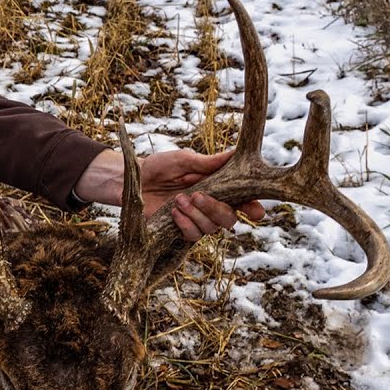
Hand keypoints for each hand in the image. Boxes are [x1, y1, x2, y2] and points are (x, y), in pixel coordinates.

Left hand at [142, 149, 264, 240]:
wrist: (133, 181)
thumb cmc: (160, 167)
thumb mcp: (184, 160)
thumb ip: (209, 163)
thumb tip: (235, 153)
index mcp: (219, 187)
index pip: (244, 200)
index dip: (254, 207)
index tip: (256, 210)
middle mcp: (211, 206)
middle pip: (230, 219)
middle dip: (217, 209)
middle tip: (197, 195)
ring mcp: (197, 220)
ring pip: (213, 228)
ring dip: (197, 214)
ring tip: (178, 199)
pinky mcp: (181, 231)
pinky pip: (194, 236)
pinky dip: (186, 224)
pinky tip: (173, 213)